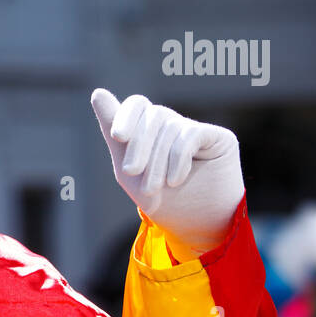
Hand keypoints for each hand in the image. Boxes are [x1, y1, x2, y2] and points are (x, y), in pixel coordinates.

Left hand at [90, 88, 242, 259]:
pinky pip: (190, 135)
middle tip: (131, 172)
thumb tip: (97, 92)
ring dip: (156, 161)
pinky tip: (176, 180)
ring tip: (155, 188)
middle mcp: (172, 124)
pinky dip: (178, 159)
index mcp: (149, 129)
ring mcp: (195, 128)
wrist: (193, 225)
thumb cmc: (159, 198)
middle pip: (151, 116)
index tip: (118, 136)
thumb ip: (113, 131)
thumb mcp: (128, 169)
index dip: (125, 115)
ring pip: (169, 128)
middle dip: (138, 146)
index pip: (137, 105)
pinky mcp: (218, 137)